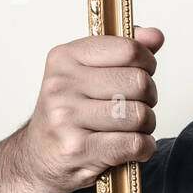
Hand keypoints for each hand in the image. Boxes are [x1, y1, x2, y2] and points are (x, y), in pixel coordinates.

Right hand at [21, 25, 163, 192]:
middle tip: (136, 105)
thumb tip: (155, 36)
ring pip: (140, 114)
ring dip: (146, 125)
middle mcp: (61, 84)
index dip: (147, 63)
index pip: (129, 49)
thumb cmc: (69, 112)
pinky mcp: (77, 148)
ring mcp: (66, 117)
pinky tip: (131, 147)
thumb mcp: (88, 73)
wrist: (37, 157)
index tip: (143, 73)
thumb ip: (124, 51)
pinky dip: (144, 148)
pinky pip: (135, 143)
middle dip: (149, 97)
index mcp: (65, 57)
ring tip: (131, 128)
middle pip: (139, 82)